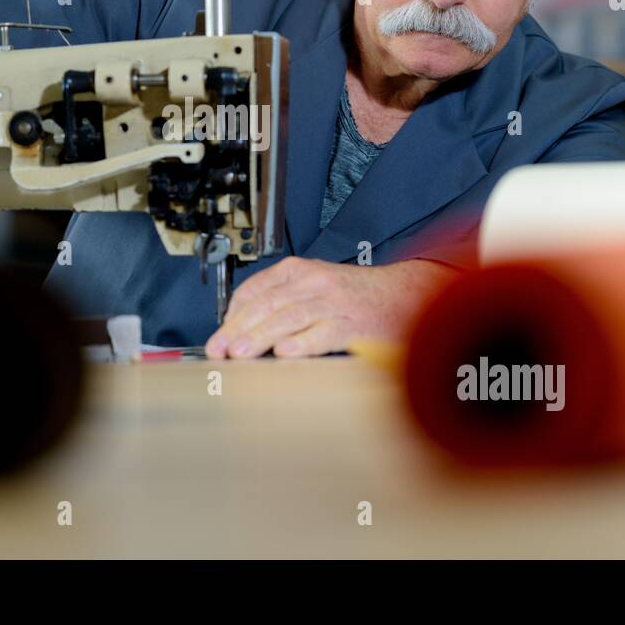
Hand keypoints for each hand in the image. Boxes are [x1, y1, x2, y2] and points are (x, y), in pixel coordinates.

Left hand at [205, 257, 456, 358]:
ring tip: (242, 353)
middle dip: (239, 329)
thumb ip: (282, 303)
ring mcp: (334, 302)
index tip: (219, 336)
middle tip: (220, 349)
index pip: (254, 290)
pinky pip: (324, 333)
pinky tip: (285, 353)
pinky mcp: (354, 324)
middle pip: (267, 305)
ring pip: (290, 317)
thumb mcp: (313, 289)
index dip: (232, 315)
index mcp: (299, 271)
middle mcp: (314, 282)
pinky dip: (303, 342)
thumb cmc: (356, 297)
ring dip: (262, 336)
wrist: (405, 294)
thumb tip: (244, 331)